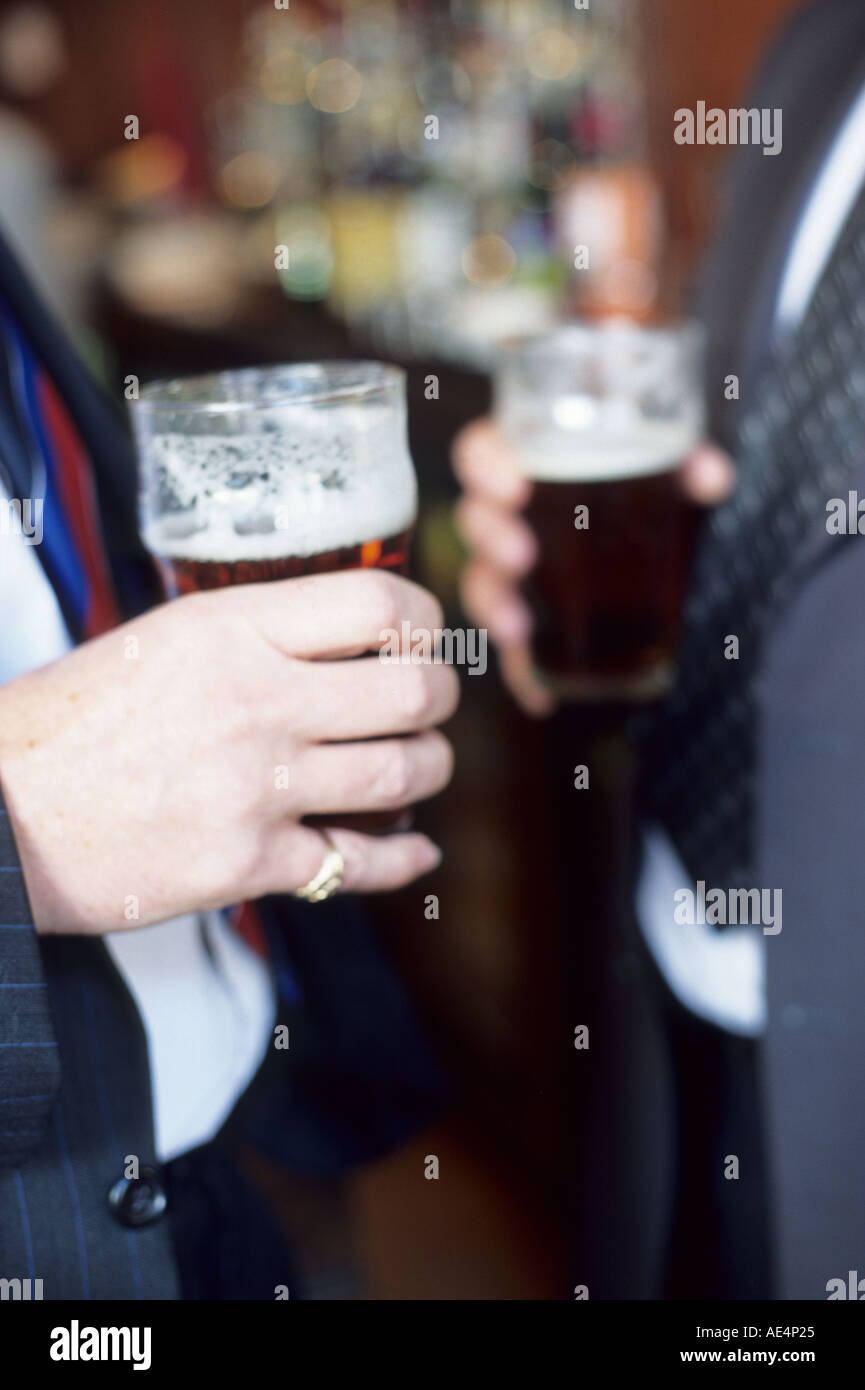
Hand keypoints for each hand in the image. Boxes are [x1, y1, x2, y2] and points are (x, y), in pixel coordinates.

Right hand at [0, 570, 458, 932]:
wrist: (1, 816)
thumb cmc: (68, 723)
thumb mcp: (158, 641)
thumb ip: (253, 636)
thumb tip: (348, 639)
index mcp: (228, 630)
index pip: (376, 601)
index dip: (423, 615)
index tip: (423, 632)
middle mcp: (254, 702)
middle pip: (412, 690)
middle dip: (440, 696)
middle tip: (430, 702)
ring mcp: (255, 788)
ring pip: (402, 774)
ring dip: (429, 769)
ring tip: (418, 765)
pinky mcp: (246, 865)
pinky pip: (360, 864)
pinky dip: (402, 861)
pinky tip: (415, 853)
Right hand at [453, 418, 735, 714]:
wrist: (653, 549)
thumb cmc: (639, 492)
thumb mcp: (666, 474)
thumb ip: (686, 466)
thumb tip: (710, 476)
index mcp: (528, 464)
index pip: (483, 452)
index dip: (485, 465)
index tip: (514, 487)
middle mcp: (509, 517)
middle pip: (475, 519)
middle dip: (490, 538)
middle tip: (521, 554)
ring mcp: (512, 573)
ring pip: (482, 584)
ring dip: (493, 605)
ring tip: (517, 626)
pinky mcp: (528, 622)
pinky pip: (513, 649)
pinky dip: (524, 673)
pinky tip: (540, 698)